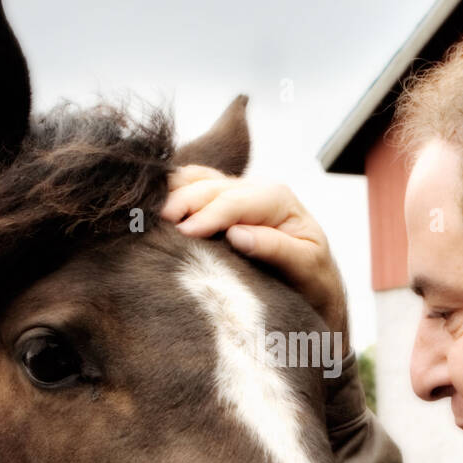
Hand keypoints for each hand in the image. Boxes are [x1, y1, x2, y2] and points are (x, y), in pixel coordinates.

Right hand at [161, 165, 349, 350]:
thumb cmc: (311, 278)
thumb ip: (275, 249)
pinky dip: (173, 189)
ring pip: (197, 180)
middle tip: (158, 223)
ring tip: (150, 211)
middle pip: (212, 186)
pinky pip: (193, 185)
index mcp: (277, 198)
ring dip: (173, 192)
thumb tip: (238, 235)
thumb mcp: (305, 267)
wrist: (313, 283)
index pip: (236, 201)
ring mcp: (237, 192)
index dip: (209, 214)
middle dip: (184, 201)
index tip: (186, 232)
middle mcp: (255, 189)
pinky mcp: (222, 202)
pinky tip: (155, 201)